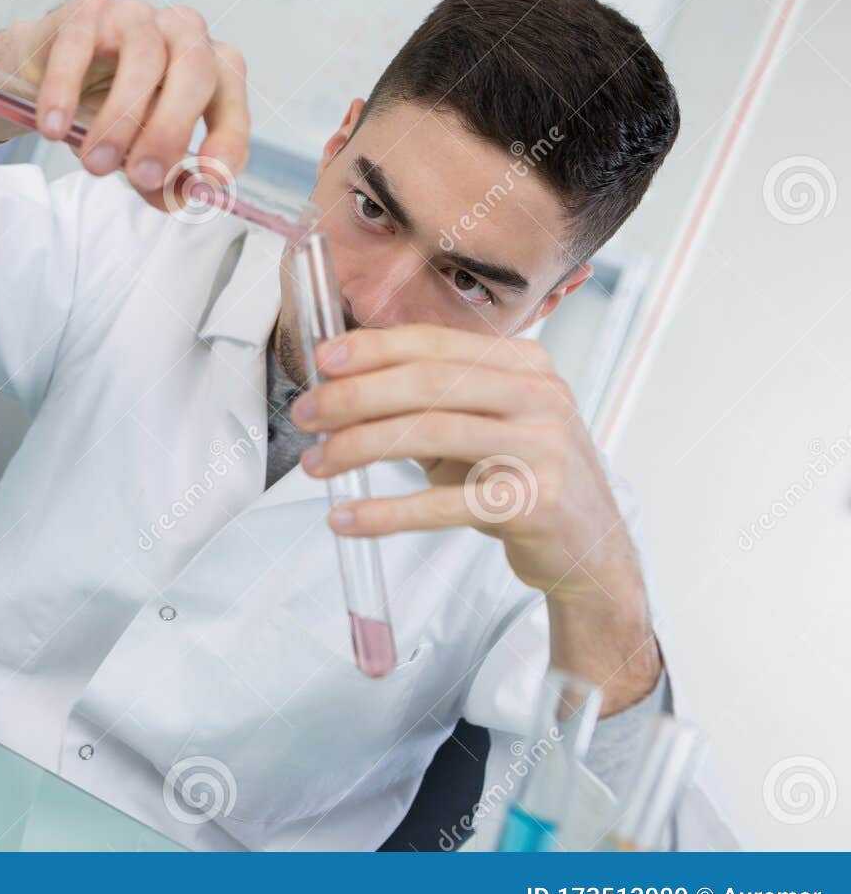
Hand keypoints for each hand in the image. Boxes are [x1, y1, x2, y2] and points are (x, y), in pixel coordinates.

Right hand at [0, 0, 250, 194]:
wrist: (44, 77)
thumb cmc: (103, 111)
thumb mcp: (137, 152)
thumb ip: (163, 178)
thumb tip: (182, 197)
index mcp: (206, 66)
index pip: (230, 95)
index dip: (228, 136)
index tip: (210, 180)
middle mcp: (180, 33)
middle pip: (195, 69)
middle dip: (171, 129)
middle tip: (143, 178)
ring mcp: (135, 16)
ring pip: (143, 57)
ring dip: (119, 118)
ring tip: (95, 164)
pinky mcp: (87, 12)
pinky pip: (80, 45)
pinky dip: (66, 90)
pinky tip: (55, 128)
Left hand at [289, 324, 661, 710]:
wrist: (589, 549)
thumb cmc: (521, 477)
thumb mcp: (481, 424)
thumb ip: (427, 400)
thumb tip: (340, 384)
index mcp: (524, 363)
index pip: (436, 344)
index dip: (373, 349)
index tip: (322, 361)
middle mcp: (540, 395)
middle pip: (429, 383)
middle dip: (355, 396)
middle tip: (306, 415)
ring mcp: (543, 448)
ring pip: (432, 434)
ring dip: (360, 447)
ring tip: (317, 464)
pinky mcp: (535, 503)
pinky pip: (443, 504)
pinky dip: (387, 512)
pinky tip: (348, 517)